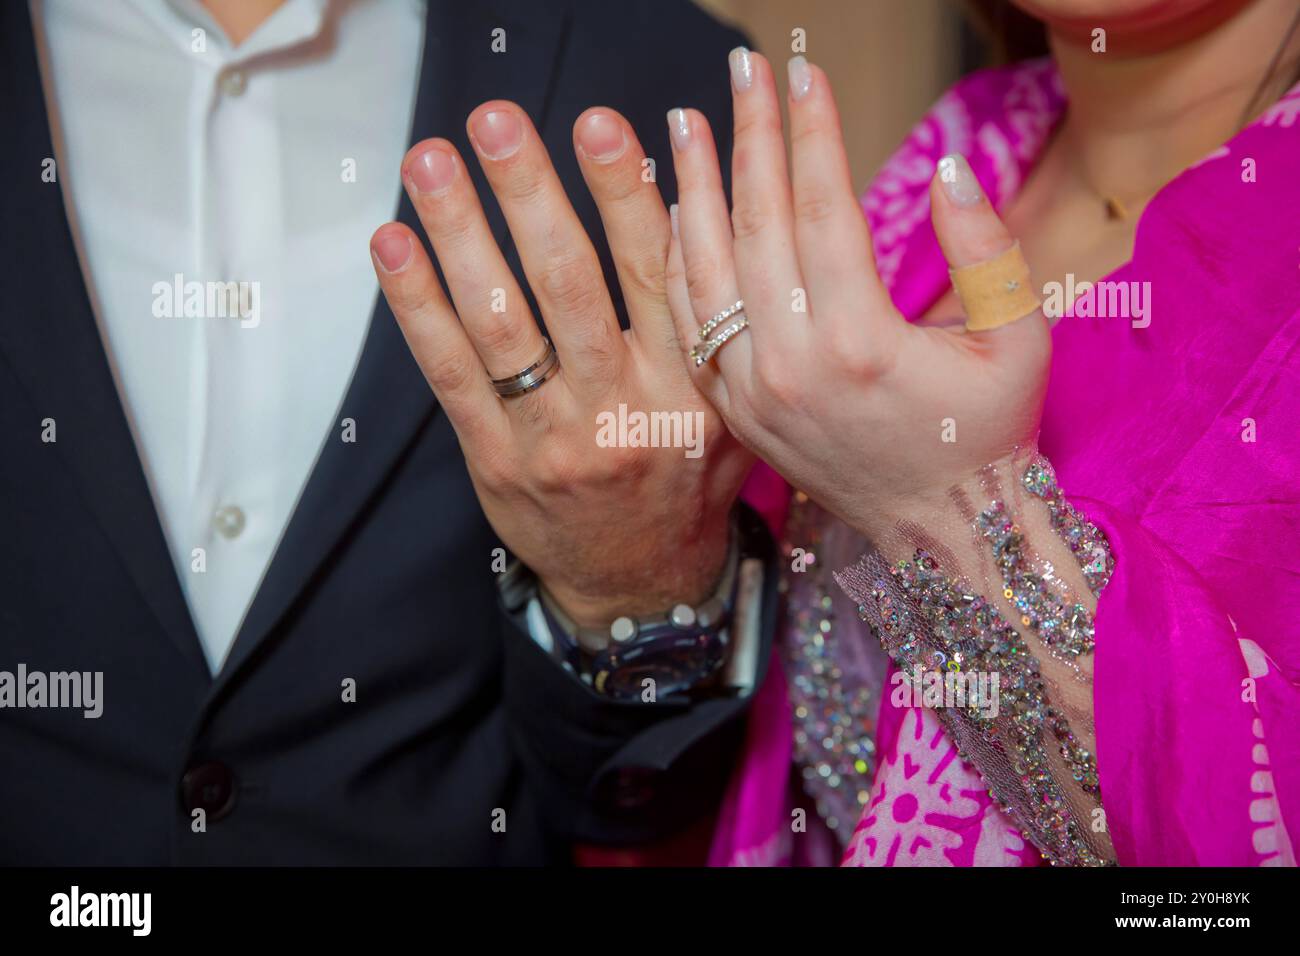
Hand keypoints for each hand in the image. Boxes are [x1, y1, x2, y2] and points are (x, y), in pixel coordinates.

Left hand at [371, 102, 751, 628]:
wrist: (641, 583)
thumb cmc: (687, 480)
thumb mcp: (731, 409)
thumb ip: (714, 324)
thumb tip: (692, 207)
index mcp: (690, 391)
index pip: (657, 278)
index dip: (626, 197)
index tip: (599, 124)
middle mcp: (622, 413)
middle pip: (570, 287)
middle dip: (531, 195)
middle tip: (496, 123)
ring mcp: (553, 441)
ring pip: (500, 323)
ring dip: (460, 234)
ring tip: (431, 162)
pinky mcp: (496, 463)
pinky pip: (450, 375)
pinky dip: (417, 307)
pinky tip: (394, 245)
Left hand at [664, 51, 1050, 541]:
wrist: (940, 529)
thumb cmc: (987, 433)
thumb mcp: (1019, 341)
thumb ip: (987, 250)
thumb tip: (951, 168)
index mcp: (865, 342)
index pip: (826, 208)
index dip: (813, 132)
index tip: (804, 72)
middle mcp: (793, 365)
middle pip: (757, 226)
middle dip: (750, 138)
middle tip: (741, 72)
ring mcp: (752, 392)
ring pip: (707, 271)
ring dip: (693, 189)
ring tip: (686, 122)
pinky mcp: (733, 412)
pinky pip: (690, 325)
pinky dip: (678, 264)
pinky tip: (675, 211)